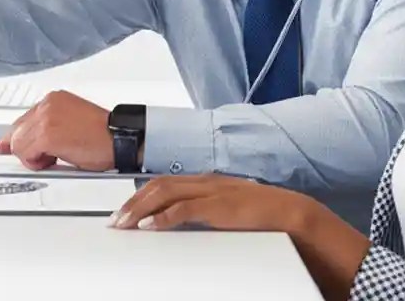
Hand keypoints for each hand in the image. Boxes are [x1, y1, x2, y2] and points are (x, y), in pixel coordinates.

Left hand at [0, 91, 114, 170]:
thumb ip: (43, 128)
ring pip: (18, 144)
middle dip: (26, 149)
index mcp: (53, 99)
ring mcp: (45, 119)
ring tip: (55, 157)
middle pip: (16, 132)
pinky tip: (54, 160)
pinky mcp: (46, 135)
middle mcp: (47, 105)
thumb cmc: (102, 135)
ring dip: (33, 157)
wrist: (119, 138)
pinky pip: (26, 154)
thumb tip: (16, 142)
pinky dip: (37, 162)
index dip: (17, 137)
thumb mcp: (70, 124)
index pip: (22, 120)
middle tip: (47, 157)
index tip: (9, 146)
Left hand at [109, 173, 316, 232]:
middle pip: (158, 185)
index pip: (163, 182)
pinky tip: (149, 225)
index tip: (124, 212)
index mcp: (205, 180)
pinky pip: (184, 209)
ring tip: (125, 223)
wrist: (289, 212)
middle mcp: (204, 181)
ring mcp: (211, 191)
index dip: (139, 196)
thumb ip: (204, 211)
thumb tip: (180, 221)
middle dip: (133, 202)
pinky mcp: (219, 206)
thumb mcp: (226, 209)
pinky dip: (163, 217)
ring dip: (141, 209)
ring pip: (165, 193)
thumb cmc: (261, 213)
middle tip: (115, 220)